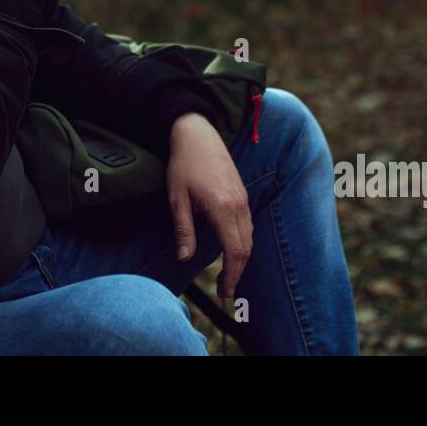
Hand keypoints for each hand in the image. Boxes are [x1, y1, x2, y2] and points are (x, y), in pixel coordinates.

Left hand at [167, 112, 252, 298]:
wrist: (197, 134)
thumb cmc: (183, 164)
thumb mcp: (177, 198)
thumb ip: (184, 230)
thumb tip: (184, 258)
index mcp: (222, 208)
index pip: (235, 251)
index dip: (232, 275)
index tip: (224, 292)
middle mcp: (238, 205)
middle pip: (246, 248)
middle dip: (237, 272)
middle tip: (224, 290)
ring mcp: (243, 198)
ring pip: (249, 237)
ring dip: (240, 258)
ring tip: (227, 274)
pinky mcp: (242, 193)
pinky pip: (248, 224)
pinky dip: (242, 242)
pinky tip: (230, 249)